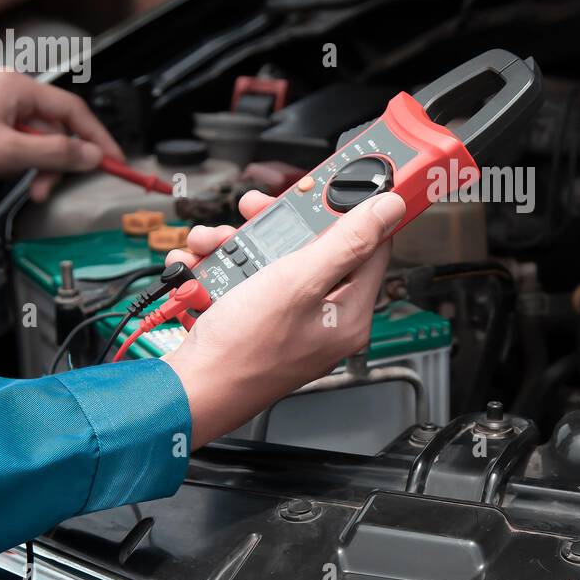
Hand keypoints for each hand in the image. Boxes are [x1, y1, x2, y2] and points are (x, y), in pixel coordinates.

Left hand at [0, 69, 123, 200]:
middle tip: (51, 187)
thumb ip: (58, 153)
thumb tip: (93, 154)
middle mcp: (10, 91)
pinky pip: (14, 143)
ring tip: (24, 187)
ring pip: (35, 139)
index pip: (75, 112)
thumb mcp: (11, 152)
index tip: (116, 162)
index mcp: (20, 87)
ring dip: (35, 166)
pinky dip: (15, 162)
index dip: (98, 139)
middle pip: (55, 128)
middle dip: (57, 161)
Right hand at [162, 188, 405, 447]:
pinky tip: (201, 265)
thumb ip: (346, 242)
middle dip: (279, 224)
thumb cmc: (243, 351)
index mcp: (351, 314)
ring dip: (239, 243)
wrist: (188, 392)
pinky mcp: (259, 323)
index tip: (328, 187)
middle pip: (316, 249)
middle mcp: (326, 319)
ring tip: (213, 243)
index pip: (371, 247)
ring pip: (276, 260)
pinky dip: (224, 267)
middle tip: (254, 209)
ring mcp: (291, 322)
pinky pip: (250, 280)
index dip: (350, 211)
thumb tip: (390, 208)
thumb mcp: (297, 282)